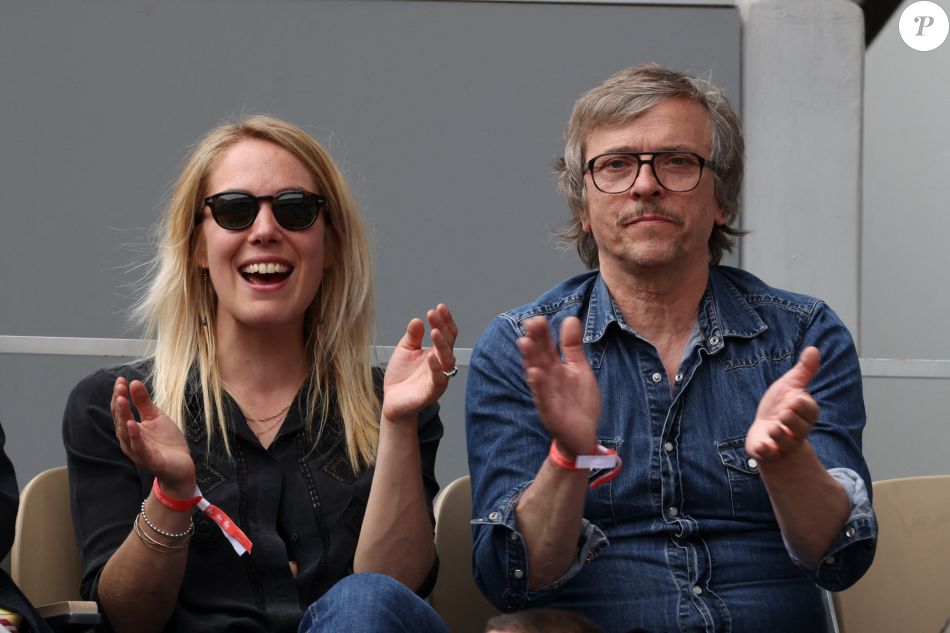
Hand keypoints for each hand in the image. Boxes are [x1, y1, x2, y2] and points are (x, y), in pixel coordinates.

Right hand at [111, 377, 195, 494]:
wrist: (181, 466)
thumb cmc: (166, 442)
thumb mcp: (156, 417)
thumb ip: (144, 402)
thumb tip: (134, 382)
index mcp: (131, 429)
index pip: (121, 411)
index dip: (120, 395)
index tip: (121, 380)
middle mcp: (130, 440)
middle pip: (121, 420)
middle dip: (119, 403)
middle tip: (119, 387)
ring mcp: (139, 451)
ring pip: (126, 434)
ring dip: (123, 417)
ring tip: (122, 401)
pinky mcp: (150, 460)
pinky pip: (140, 448)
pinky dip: (134, 437)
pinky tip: (132, 424)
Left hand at [382, 304, 458, 421]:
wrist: (393, 401)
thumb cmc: (401, 376)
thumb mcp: (405, 350)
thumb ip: (413, 336)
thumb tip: (417, 320)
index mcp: (436, 352)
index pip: (446, 334)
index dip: (444, 320)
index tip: (438, 308)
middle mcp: (441, 364)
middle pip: (449, 343)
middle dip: (443, 327)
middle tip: (434, 314)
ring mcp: (439, 378)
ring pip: (448, 360)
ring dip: (442, 345)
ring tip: (434, 331)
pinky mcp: (432, 392)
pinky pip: (438, 379)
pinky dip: (436, 368)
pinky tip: (431, 356)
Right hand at [517, 316, 599, 456]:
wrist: (582, 436)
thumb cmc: (578, 402)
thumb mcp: (579, 369)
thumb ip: (573, 346)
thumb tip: (570, 319)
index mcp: (554, 369)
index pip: (545, 348)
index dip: (542, 334)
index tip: (537, 318)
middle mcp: (547, 381)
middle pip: (539, 358)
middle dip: (534, 341)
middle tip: (530, 323)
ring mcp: (547, 396)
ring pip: (537, 376)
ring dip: (530, 360)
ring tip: (525, 343)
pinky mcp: (551, 413)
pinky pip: (543, 398)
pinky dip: (539, 387)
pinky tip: (534, 374)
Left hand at [745, 347, 820, 462]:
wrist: (764, 430)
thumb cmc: (780, 407)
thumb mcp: (791, 386)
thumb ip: (804, 371)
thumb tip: (814, 349)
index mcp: (804, 414)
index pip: (810, 411)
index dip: (803, 405)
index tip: (795, 398)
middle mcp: (796, 431)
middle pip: (800, 427)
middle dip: (791, 419)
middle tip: (783, 413)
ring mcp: (782, 443)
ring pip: (786, 441)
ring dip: (779, 434)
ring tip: (773, 427)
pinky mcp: (768, 452)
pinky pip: (769, 454)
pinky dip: (765, 450)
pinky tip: (762, 446)